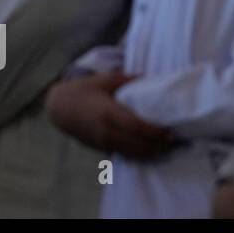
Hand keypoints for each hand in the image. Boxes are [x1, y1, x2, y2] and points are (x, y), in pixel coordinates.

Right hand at [45, 71, 174, 158]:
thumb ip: (126, 80)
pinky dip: (140, 154)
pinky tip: (149, 148)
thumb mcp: (103, 80)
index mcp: (108, 113)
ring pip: (134, 154)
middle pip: (140, 145)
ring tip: (165, 146)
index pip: (138, 128)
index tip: (171, 130)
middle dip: (159, 145)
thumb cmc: (82, 91)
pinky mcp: (102, 148)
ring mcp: (104, 142)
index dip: (157, 132)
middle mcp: (107, 131)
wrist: (59, 108)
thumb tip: (148, 78)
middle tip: (174, 139)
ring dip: (152, 153)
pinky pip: (126, 155)